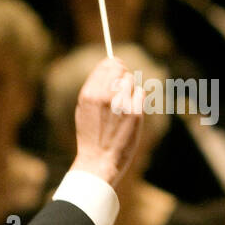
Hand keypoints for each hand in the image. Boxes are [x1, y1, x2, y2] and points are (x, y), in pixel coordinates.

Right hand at [70, 57, 142, 187]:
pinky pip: (140, 93)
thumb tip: (108, 67)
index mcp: (90, 94)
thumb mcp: (84, 109)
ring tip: (123, 105)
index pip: (106, 64)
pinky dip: (137, 99)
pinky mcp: (135, 113)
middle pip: (121, 69)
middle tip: (123, 83)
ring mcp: (122, 104)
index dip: (113, 64)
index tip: (117, 66)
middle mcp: (105, 96)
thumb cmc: (91, 135)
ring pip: (131, 81)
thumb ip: (95, 89)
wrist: (99, 161)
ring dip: (129, 89)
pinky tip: (130, 111)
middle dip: (123, 73)